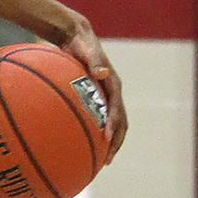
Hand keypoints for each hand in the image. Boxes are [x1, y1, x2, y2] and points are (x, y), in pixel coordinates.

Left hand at [57, 18, 127, 159]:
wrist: (77, 37)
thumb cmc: (81, 44)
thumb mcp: (88, 51)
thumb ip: (94, 62)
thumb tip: (101, 73)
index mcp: (113, 86)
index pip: (118, 111)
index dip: (113, 126)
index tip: (105, 139)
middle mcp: (113, 93)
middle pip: (120, 123)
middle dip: (115, 142)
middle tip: (107, 161)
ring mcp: (106, 97)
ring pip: (112, 124)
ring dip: (108, 142)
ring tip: (99, 160)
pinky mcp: (97, 98)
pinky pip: (98, 118)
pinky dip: (94, 132)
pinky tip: (81, 144)